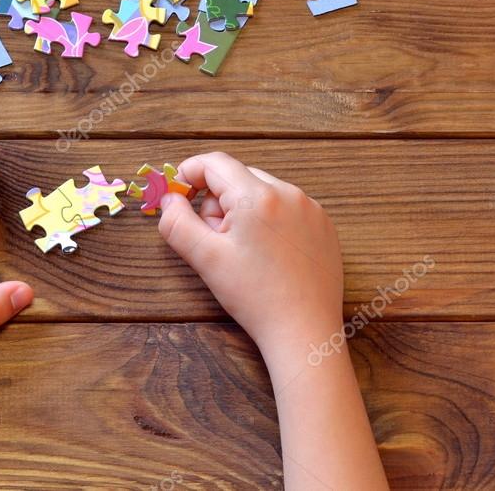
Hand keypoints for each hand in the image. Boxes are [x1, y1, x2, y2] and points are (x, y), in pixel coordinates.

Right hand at [157, 152, 343, 355]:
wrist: (304, 331)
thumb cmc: (255, 297)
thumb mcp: (205, 259)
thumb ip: (177, 222)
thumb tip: (169, 199)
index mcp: (257, 197)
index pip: (215, 163)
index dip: (190, 174)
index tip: (179, 197)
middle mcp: (289, 193)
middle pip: (239, 177)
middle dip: (219, 201)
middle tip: (217, 240)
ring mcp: (311, 208)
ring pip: (263, 192)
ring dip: (245, 211)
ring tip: (245, 253)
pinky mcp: (324, 225)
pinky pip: (288, 208)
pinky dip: (271, 222)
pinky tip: (270, 256)